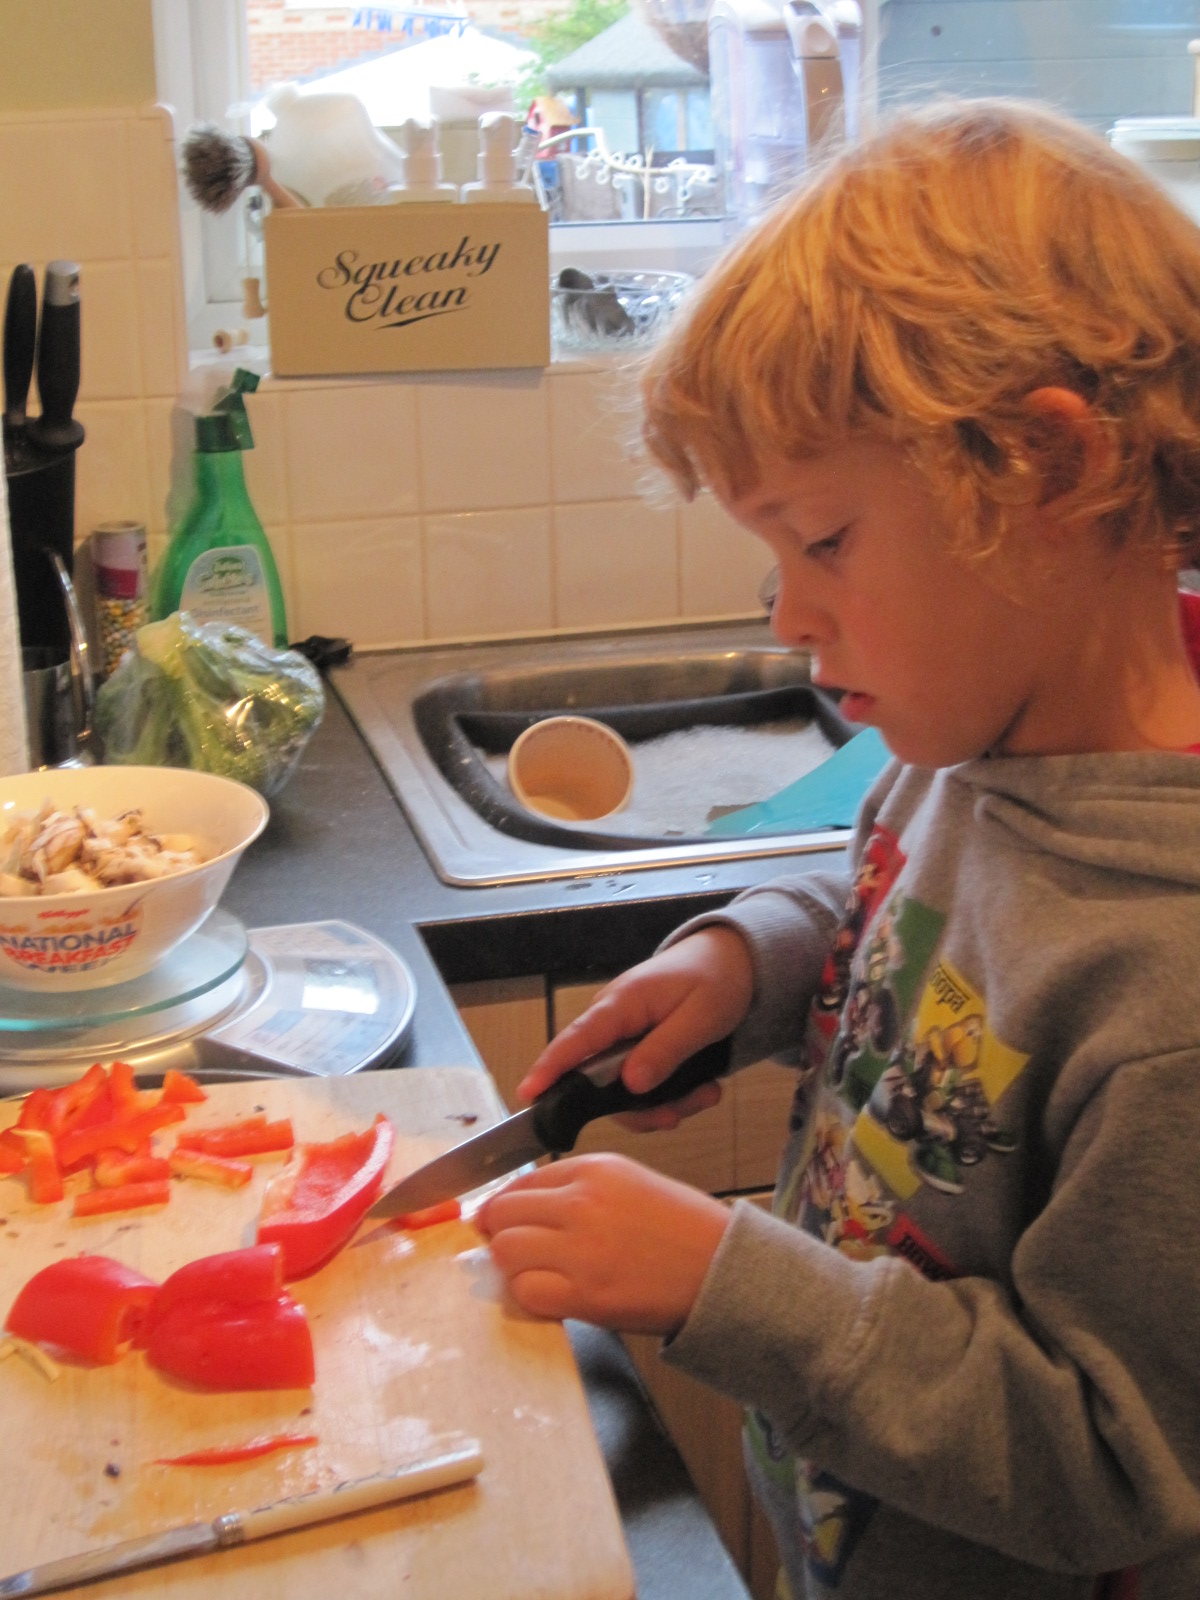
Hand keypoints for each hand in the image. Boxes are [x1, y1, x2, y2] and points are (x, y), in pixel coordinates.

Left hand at [478, 1153, 729, 1334]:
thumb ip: (577, 1188)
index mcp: (594, 1169)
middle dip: (499, 1233)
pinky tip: (549, 1293)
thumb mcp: (630, 1182)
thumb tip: (525, 1207)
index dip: (506, 1205)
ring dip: (512, 1265)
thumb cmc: (683, 1228)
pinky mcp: (586, 1294)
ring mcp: (581, 1249)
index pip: (521, 1181)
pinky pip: (527, 1292)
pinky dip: (529, 1295)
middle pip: (503, 1213)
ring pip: (506, 1251)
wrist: (722, 1267)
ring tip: (533, 1272)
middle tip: (509, 1248)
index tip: (502, 1221)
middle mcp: (582, 1202)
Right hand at [518, 927, 754, 1130]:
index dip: (549, 1068)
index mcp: (622, 1004)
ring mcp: (624, 1035)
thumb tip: (630, 1085)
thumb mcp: (701, 1016)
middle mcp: (613, 1021)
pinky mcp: (638, 1047)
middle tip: (676, 1116)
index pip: (576, 1038)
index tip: (527, 1094)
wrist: (732, 959)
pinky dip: (671, 1095)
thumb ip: (665, 1050)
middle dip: (637, 1108)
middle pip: (598, 1080)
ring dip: (663, 1103)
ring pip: (623, 1090)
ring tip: (707, 1095)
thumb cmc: (716, 978)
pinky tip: (705, 1090)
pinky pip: (641, 1084)